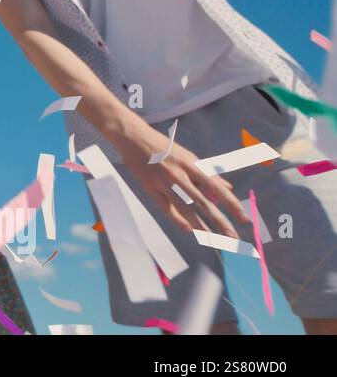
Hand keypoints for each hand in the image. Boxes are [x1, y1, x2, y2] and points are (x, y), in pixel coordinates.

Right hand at [115, 130, 250, 238]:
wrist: (134, 137)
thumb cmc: (164, 147)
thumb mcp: (188, 156)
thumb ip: (207, 173)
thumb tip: (226, 189)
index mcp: (191, 164)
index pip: (216, 187)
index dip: (231, 204)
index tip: (243, 218)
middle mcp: (179, 174)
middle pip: (203, 202)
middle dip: (220, 221)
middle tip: (233, 237)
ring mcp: (163, 182)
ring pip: (185, 208)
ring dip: (201, 225)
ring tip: (214, 239)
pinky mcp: (150, 188)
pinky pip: (166, 208)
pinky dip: (178, 220)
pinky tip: (189, 230)